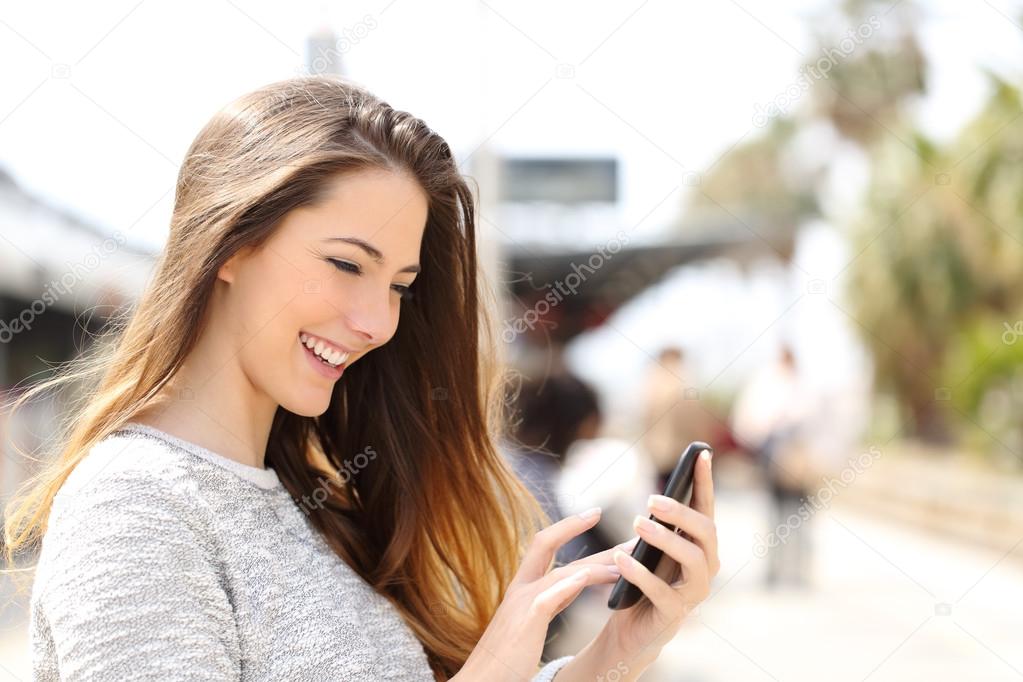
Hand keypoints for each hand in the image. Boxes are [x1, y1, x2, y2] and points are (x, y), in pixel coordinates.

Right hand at [454, 507, 636, 680]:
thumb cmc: (504, 663)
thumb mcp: (530, 625)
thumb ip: (549, 603)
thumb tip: (574, 587)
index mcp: (520, 590)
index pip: (544, 547)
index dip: (568, 528)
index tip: (592, 514)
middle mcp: (519, 591)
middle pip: (547, 545)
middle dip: (579, 528)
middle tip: (618, 529)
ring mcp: (520, 605)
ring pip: (560, 572)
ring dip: (594, 565)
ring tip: (624, 563)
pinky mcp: (525, 624)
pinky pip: (548, 598)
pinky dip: (569, 585)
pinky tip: (588, 577)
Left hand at [559, 449, 719, 680]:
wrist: (629, 630)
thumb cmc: (641, 582)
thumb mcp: (649, 549)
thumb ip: (659, 528)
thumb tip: (660, 500)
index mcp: (699, 546)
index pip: (706, 508)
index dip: (705, 481)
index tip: (700, 452)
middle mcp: (705, 567)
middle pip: (706, 531)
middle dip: (681, 512)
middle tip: (651, 500)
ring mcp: (694, 592)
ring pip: (693, 558)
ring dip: (665, 538)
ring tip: (637, 524)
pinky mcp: (675, 614)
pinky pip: (662, 591)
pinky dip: (641, 573)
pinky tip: (622, 559)